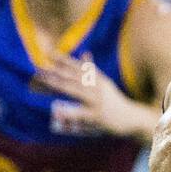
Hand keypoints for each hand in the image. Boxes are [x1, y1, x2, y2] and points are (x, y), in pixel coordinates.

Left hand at [34, 54, 151, 138]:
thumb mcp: (104, 83)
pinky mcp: (97, 116)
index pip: (79, 67)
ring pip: (75, 91)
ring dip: (59, 85)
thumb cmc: (114, 101)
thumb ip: (92, 69)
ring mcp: (97, 101)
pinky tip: (57, 110)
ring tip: (45, 80)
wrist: (131, 118)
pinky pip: (81, 114)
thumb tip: (85, 53)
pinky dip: (69, 112)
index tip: (49, 53)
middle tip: (39, 68)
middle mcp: (98, 87)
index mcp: (98, 79)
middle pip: (74, 77)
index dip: (64, 60)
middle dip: (56, 72)